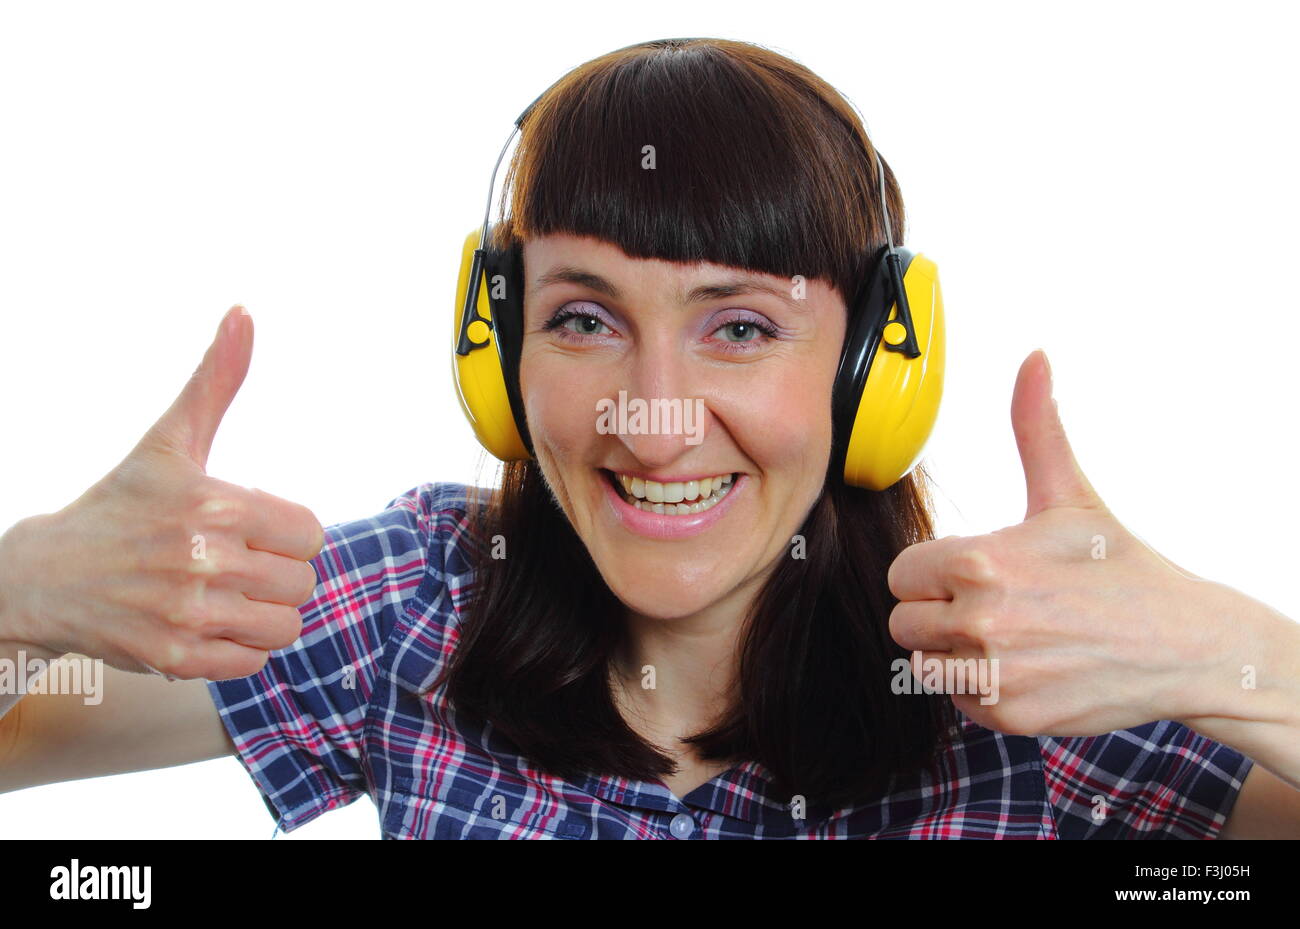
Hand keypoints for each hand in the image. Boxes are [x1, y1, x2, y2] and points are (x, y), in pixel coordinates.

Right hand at [0, 306, 323, 680]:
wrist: (45, 576)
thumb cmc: (120, 505)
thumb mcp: (169, 442)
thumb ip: (215, 381)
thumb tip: (244, 312)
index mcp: (214, 503)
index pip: (310, 532)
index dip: (286, 531)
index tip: (250, 527)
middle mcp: (204, 560)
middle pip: (302, 581)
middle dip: (276, 572)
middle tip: (235, 562)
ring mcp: (188, 614)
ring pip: (287, 625)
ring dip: (264, 613)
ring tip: (226, 595)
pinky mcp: (175, 659)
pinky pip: (254, 661)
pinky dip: (239, 648)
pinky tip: (207, 623)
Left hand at [887, 350, 1233, 736]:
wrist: (1184, 645)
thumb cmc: (1119, 566)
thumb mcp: (1071, 495)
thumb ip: (1036, 428)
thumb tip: (1033, 358)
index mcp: (982, 561)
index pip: (901, 573)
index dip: (931, 572)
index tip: (970, 573)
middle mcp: (982, 620)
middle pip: (904, 621)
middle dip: (936, 612)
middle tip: (989, 605)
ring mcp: (995, 675)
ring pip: (923, 663)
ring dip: (951, 652)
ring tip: (1004, 636)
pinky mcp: (1009, 716)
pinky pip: (956, 702)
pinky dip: (978, 690)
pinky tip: (1022, 667)